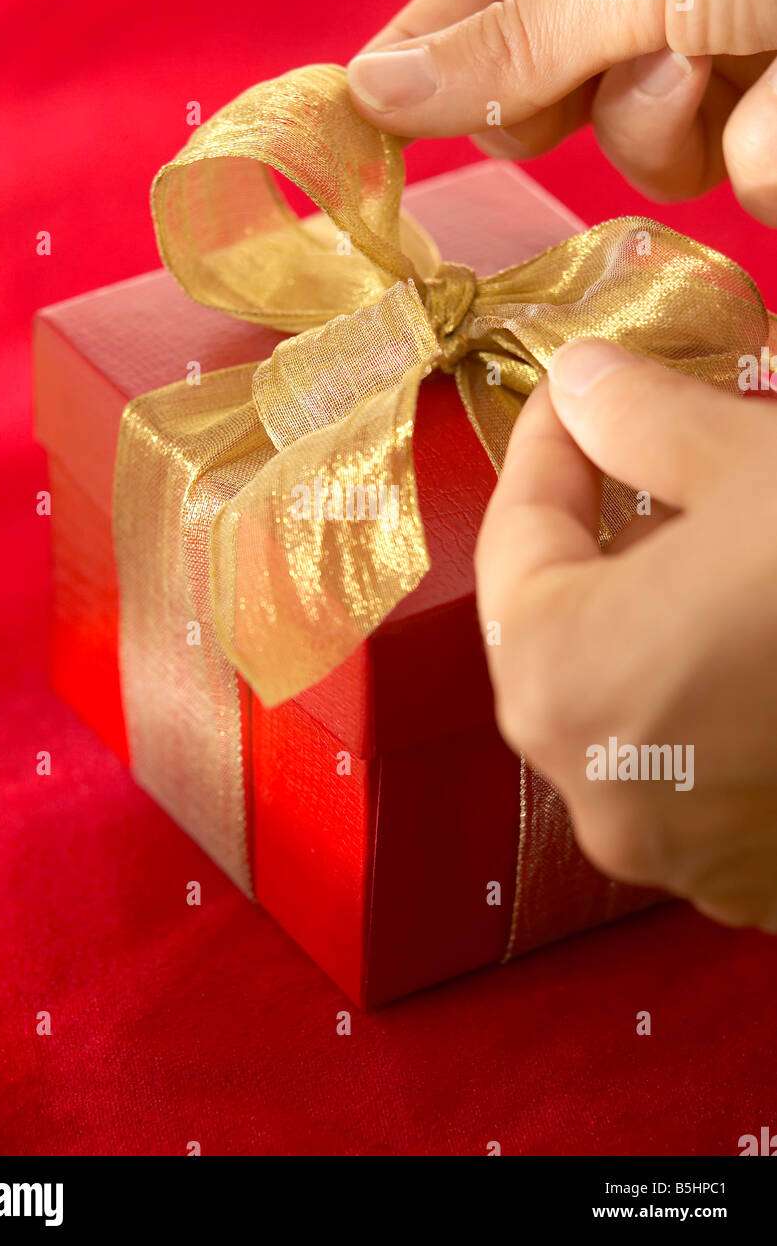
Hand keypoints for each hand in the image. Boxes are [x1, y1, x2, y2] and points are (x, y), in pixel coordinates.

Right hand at [347, 0, 776, 223]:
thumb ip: (512, 44)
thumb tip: (371, 93)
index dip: (417, 63)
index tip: (351, 130)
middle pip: (542, 97)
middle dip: (566, 101)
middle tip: (599, 68)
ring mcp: (722, 55)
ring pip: (637, 155)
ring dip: (668, 124)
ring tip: (732, 52)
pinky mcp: (773, 123)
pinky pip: (724, 178)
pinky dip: (757, 151)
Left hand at [475, 339, 776, 930]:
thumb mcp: (755, 465)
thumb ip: (641, 420)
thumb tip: (583, 386)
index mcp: (563, 685)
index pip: (515, 535)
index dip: (547, 442)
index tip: (576, 389)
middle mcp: (599, 795)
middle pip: (567, 627)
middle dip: (604, 529)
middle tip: (643, 448)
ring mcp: (686, 857)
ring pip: (638, 701)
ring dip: (663, 614)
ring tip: (718, 535)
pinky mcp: (764, 882)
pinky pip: (704, 765)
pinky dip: (718, 692)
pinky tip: (765, 631)